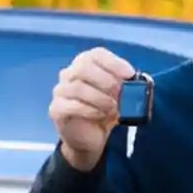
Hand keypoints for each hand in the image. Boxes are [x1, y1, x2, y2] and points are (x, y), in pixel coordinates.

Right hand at [49, 47, 135, 171]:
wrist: (91, 137)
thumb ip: (126, 86)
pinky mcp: (56, 109)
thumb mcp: (120, 97)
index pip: (97, 54)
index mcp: (86, 63)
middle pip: (83, 67)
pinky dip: (88, 109)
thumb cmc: (105, 111)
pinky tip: (100, 115)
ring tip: (113, 108)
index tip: (130, 75)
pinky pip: (69, 105)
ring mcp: (60, 91)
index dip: (114, 63)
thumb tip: (135, 82)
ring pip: (77, 87)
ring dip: (99, 98)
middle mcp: (70, 73)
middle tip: (120, 94)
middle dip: (106, 81)